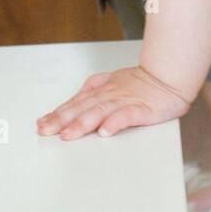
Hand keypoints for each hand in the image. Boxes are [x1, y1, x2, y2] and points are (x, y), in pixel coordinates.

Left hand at [37, 64, 190, 139]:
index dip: (58, 113)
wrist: (168, 77)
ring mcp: (125, 101)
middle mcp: (110, 94)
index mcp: (102, 89)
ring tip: (68, 135)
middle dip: (62, 119)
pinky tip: (105, 132)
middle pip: (83, 107)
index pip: (76, 102)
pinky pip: (126, 116)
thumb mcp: (112, 82)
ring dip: (83, 123)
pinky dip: (115, 123)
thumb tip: (73, 102)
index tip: (42, 124)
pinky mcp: (142, 109)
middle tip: (46, 131)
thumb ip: (93, 91)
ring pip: (100, 111)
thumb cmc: (141, 83)